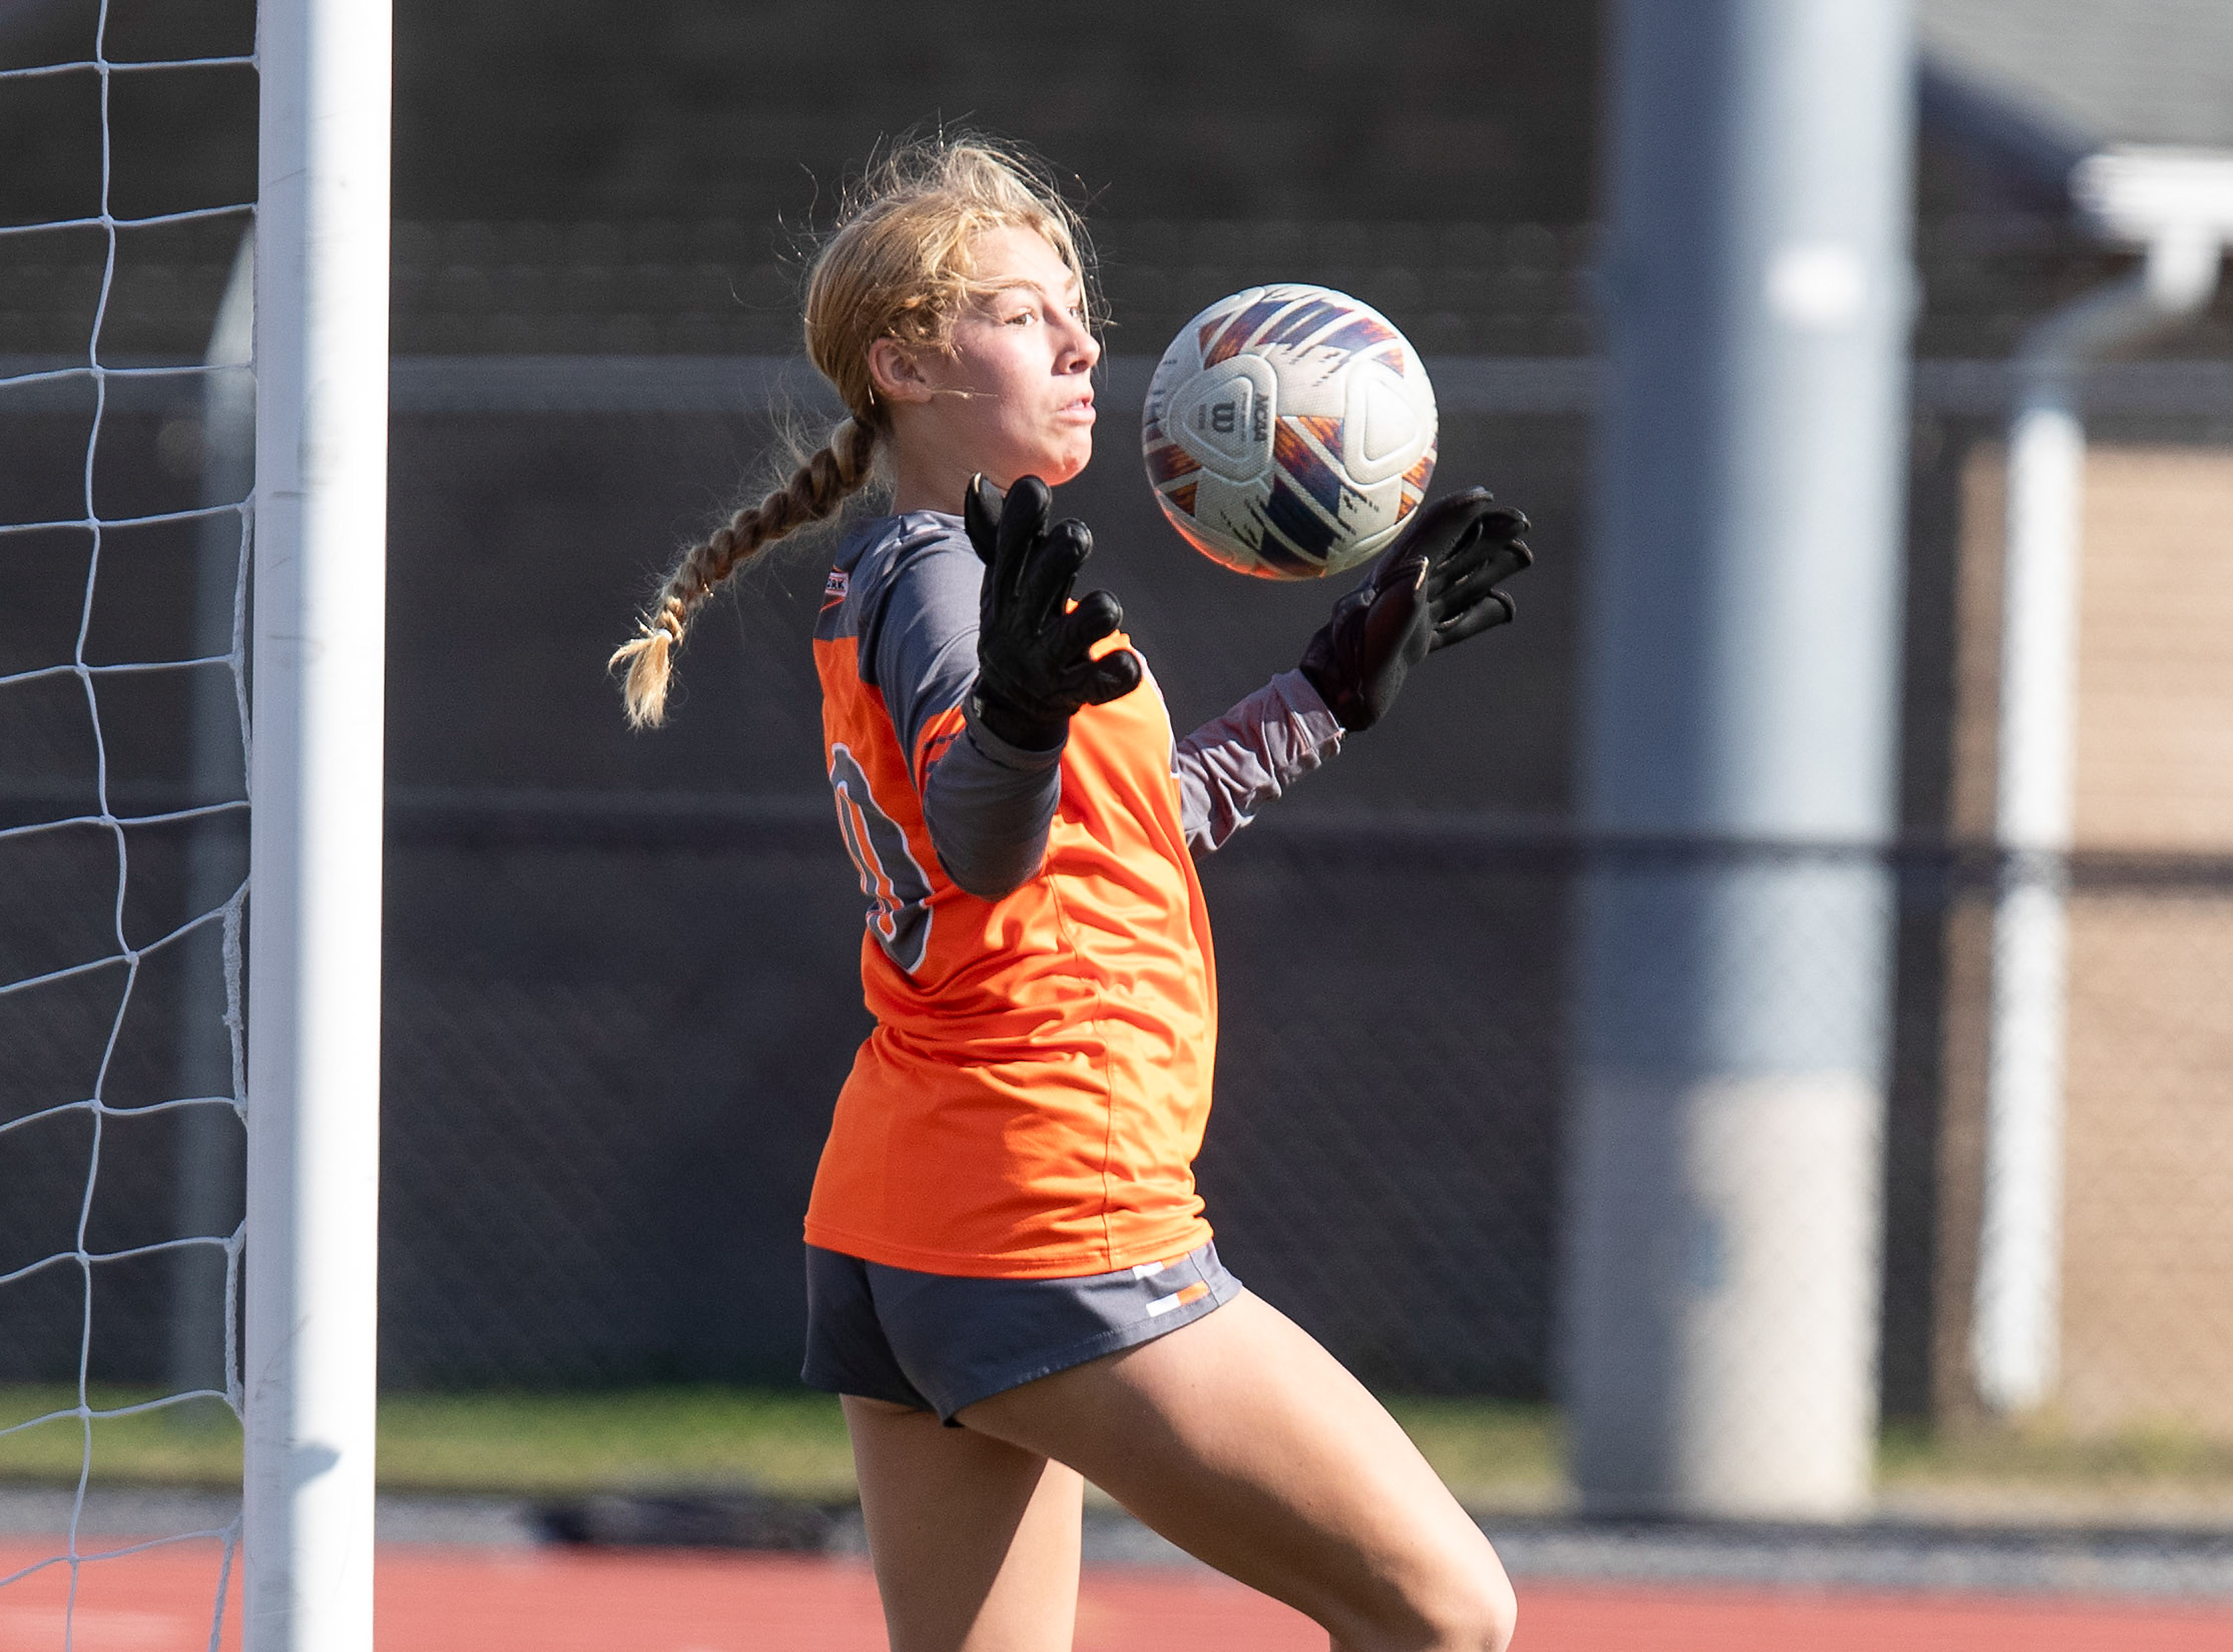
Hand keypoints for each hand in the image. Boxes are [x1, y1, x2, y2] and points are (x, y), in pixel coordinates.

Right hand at [961, 474, 1142, 749]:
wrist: (1011, 701)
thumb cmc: (1019, 620)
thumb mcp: (1003, 580)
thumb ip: (998, 531)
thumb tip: (980, 481)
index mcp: (1009, 587)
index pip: (1009, 544)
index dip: (1023, 514)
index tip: (1036, 491)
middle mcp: (1024, 620)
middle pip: (1046, 575)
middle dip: (1066, 549)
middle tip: (1078, 539)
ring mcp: (1047, 659)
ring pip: (1081, 628)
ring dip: (1098, 612)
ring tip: (1105, 609)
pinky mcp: (1073, 691)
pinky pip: (1102, 680)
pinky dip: (1118, 672)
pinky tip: (1127, 663)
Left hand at [1297, 489, 1532, 731]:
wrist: (1330, 699)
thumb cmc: (1343, 665)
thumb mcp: (1366, 631)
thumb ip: (1398, 603)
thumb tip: (1425, 567)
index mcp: (1393, 582)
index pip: (1430, 538)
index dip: (1457, 514)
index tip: (1485, 496)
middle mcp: (1405, 593)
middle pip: (1454, 555)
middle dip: (1486, 535)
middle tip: (1521, 522)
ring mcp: (1413, 618)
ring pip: (1461, 585)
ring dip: (1491, 568)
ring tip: (1523, 554)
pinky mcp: (1416, 644)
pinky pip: (1457, 624)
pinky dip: (1483, 613)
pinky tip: (1505, 606)